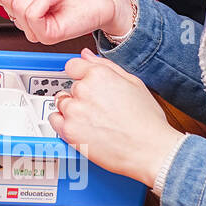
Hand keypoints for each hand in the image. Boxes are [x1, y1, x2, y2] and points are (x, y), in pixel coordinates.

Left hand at [50, 49, 183, 186]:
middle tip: (98, 109)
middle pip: (69, 87)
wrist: (150, 150)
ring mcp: (74, 110)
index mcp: (99, 75)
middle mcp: (84, 89)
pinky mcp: (69, 130)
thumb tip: (86, 55)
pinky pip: (54, 120)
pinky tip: (81, 128)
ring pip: (61, 103)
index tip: (84, 83)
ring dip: (72, 109)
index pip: (72, 65)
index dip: (80, 75)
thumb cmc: (147, 120)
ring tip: (93, 120)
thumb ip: (105, 65)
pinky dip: (63, 123)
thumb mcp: (134, 83)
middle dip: (80, 96)